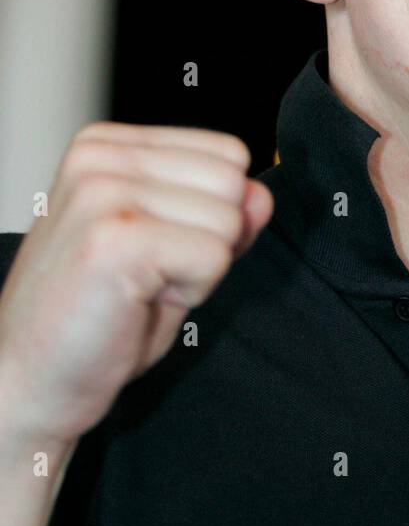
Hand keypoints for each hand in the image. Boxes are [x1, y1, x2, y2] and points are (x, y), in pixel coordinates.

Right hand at [0, 121, 273, 448]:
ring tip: (139, 289)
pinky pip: (214, 257)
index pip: (228, 153)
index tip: (159, 249)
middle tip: (149, 275)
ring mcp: (102, 192)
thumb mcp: (170, 251)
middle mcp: (100, 157)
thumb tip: (261, 194)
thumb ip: (218, 215)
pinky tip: (137, 302)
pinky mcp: (115, 237)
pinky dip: (192, 293)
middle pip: (233, 183)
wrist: (30, 379)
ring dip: (199, 271)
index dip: (214, 213)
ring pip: (228, 222)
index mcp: (108, 146)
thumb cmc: (95, 319)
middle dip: (210, 242)